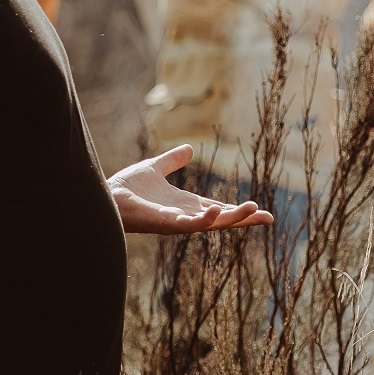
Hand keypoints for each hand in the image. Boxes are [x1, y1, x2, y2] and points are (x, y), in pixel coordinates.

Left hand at [108, 145, 273, 233]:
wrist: (104, 197)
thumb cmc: (125, 188)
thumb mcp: (155, 168)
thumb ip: (173, 160)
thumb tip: (190, 149)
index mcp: (186, 205)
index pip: (219, 209)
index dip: (239, 211)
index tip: (262, 211)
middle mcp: (185, 217)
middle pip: (222, 220)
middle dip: (245, 219)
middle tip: (269, 218)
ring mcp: (177, 222)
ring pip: (212, 224)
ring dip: (234, 219)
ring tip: (254, 210)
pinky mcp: (165, 224)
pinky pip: (189, 225)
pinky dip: (205, 220)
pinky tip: (217, 211)